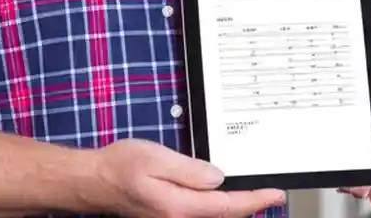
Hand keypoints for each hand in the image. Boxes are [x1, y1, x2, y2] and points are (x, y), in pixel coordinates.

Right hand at [88, 138, 286, 217]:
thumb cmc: (119, 167)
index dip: (255, 200)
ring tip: (254, 198)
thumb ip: (190, 170)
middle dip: (249, 206)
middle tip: (272, 196)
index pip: (227, 206)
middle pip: (223, 216)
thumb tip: (218, 178)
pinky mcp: (166, 217)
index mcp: (179, 206)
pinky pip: (200, 216)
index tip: (275, 194)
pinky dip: (217, 210)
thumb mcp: (156, 158)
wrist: (94, 180)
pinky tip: (221, 200)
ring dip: (234, 209)